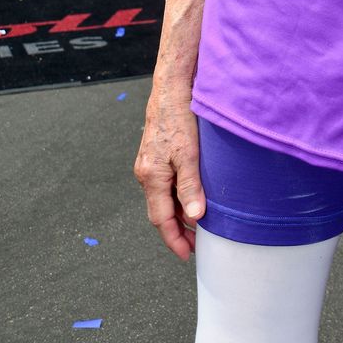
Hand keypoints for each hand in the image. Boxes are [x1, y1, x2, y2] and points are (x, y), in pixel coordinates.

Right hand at [134, 84, 204, 259]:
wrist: (171, 88)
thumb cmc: (179, 117)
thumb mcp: (189, 154)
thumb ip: (191, 186)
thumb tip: (195, 218)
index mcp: (151, 177)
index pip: (160, 220)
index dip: (173, 239)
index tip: (186, 255)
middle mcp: (145, 173)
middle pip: (160, 211)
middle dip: (176, 230)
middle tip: (196, 243)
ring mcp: (149, 164)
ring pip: (162, 198)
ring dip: (178, 213)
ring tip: (197, 224)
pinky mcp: (155, 156)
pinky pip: (164, 184)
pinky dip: (177, 196)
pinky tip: (191, 196)